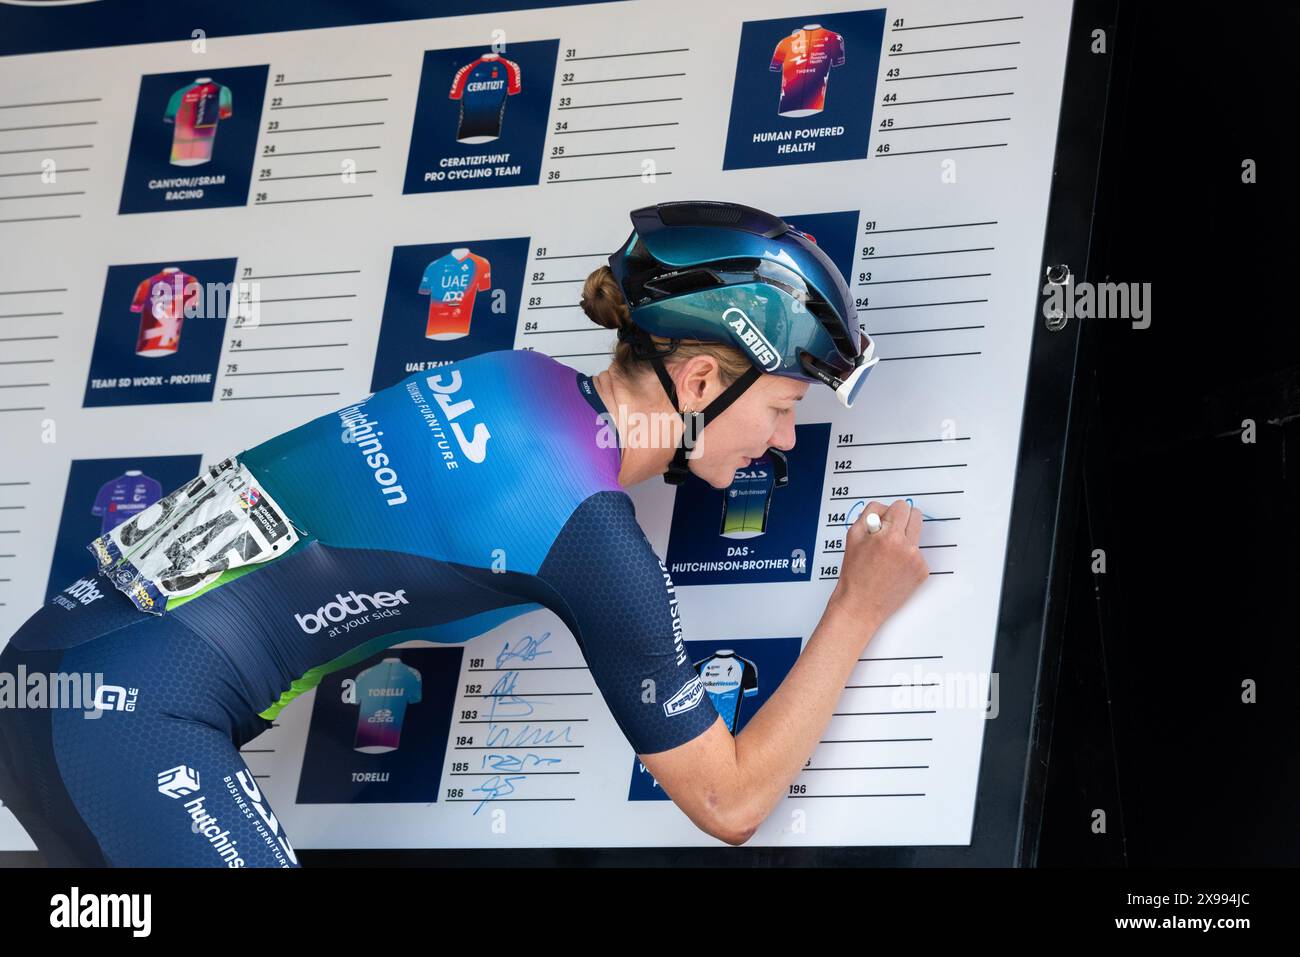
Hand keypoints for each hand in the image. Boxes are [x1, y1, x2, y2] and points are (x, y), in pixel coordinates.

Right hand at [829, 499, 928, 639]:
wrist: (861, 605)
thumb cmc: (854, 574)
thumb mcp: (853, 536)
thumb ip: (870, 515)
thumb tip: (884, 509)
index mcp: (889, 536)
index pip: (901, 506)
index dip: (890, 512)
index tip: (884, 520)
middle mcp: (907, 547)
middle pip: (916, 516)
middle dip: (902, 520)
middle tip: (888, 532)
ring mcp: (917, 560)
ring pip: (916, 534)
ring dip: (905, 538)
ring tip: (887, 554)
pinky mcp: (922, 572)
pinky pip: (918, 553)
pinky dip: (907, 557)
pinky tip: (893, 568)